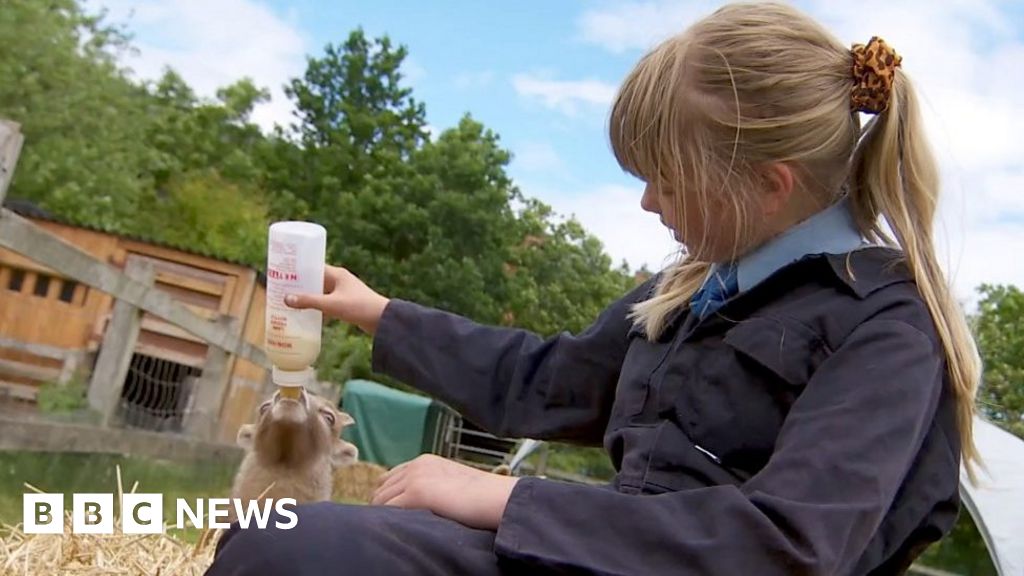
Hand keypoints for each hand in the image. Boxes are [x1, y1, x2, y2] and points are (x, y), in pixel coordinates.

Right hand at [285, 265, 389, 334]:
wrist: (383, 320)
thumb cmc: (359, 307)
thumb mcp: (332, 304)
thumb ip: (309, 302)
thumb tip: (286, 299)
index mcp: (337, 274)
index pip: (313, 266)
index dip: (299, 270)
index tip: (283, 274)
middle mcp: (340, 281)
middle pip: (315, 280)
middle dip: (300, 286)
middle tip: (281, 290)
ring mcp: (343, 293)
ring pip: (320, 293)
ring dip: (308, 298)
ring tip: (290, 303)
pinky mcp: (346, 305)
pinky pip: (327, 304)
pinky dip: (317, 308)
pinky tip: (306, 316)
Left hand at [371, 454, 518, 530]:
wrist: (492, 496)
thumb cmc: (479, 496)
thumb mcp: (450, 482)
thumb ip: (431, 485)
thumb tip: (413, 503)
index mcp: (424, 461)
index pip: (390, 477)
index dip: (387, 494)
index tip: (388, 511)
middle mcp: (416, 465)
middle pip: (382, 487)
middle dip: (381, 505)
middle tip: (385, 523)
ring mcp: (414, 478)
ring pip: (381, 499)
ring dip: (383, 513)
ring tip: (388, 528)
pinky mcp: (416, 493)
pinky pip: (388, 508)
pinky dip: (387, 519)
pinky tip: (394, 528)